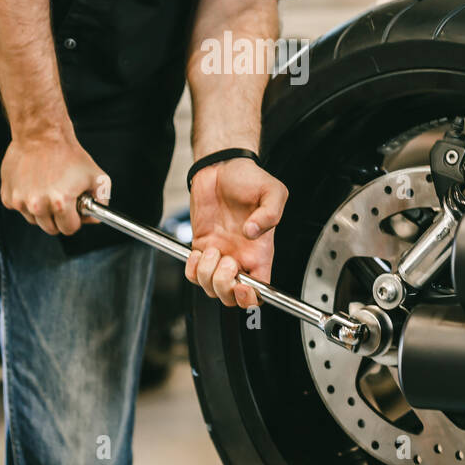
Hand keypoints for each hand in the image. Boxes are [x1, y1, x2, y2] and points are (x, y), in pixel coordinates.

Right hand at [1, 126, 110, 235]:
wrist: (42, 134)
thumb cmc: (68, 153)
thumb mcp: (96, 176)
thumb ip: (100, 200)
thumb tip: (94, 217)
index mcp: (60, 203)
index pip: (68, 229)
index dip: (74, 220)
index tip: (74, 211)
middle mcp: (38, 205)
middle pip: (50, 228)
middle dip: (58, 217)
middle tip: (61, 198)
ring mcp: (20, 201)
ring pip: (34, 219)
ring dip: (41, 209)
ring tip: (47, 187)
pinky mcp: (7, 195)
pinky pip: (19, 207)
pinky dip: (26, 199)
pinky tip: (33, 183)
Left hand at [185, 157, 288, 307]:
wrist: (221, 167)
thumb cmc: (249, 178)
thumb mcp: (272, 191)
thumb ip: (271, 213)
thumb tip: (252, 233)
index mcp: (260, 252)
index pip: (260, 290)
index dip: (251, 297)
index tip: (243, 285)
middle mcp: (240, 258)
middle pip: (231, 297)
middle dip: (225, 287)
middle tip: (227, 262)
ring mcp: (220, 254)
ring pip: (211, 288)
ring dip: (208, 275)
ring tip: (213, 250)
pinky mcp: (201, 247)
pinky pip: (193, 273)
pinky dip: (192, 268)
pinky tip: (198, 252)